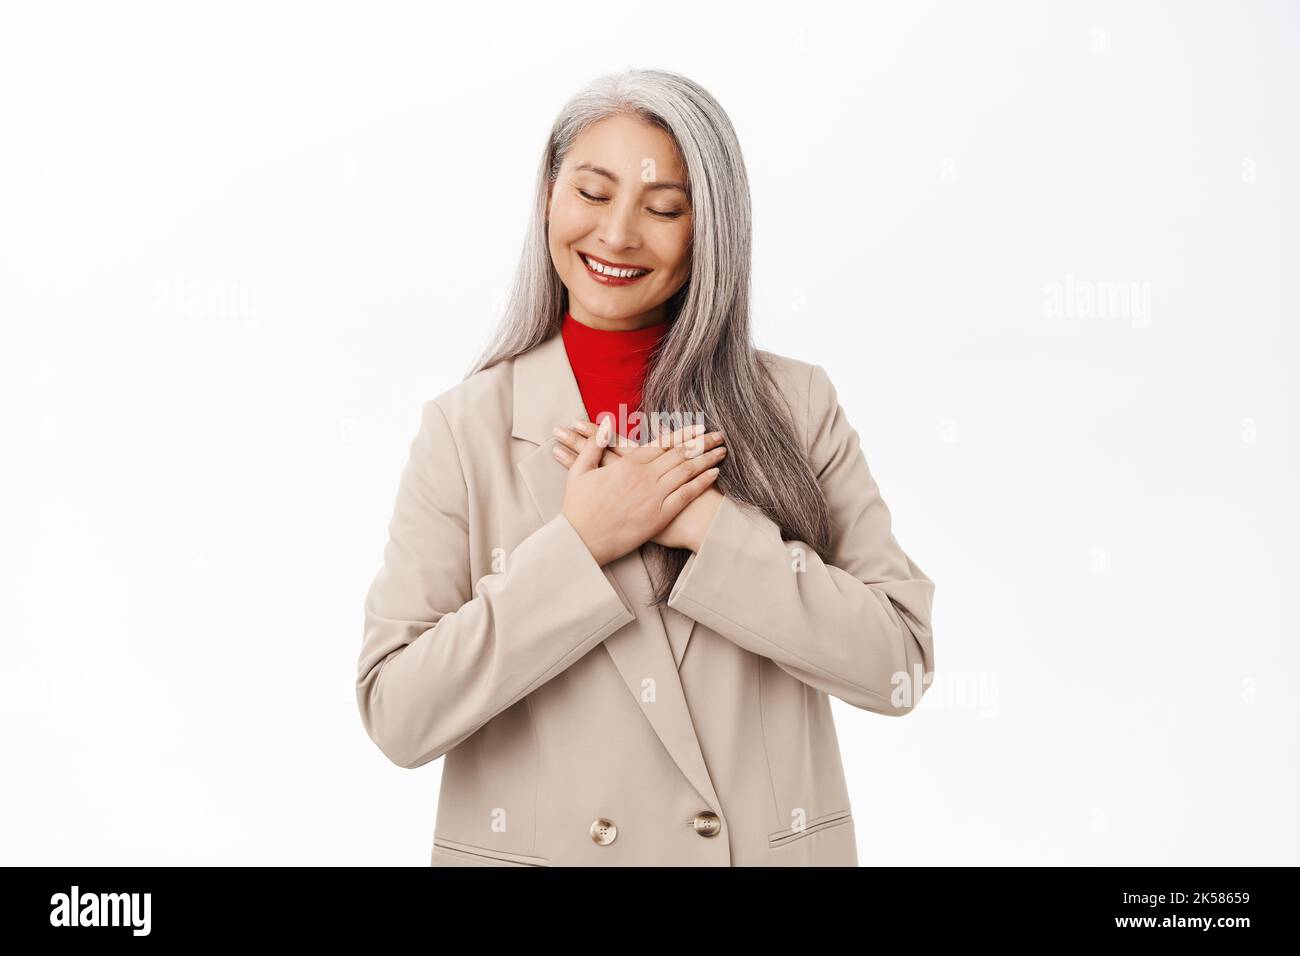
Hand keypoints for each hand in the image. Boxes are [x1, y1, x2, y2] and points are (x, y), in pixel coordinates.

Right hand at [552, 418, 726, 552]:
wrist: (581, 541)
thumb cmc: (578, 507)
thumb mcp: (579, 471)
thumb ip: (594, 445)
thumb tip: (604, 423)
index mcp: (628, 465)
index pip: (662, 444)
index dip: (683, 434)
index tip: (699, 426)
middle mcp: (645, 477)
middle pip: (680, 454)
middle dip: (702, 443)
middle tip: (719, 435)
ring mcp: (654, 496)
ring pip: (687, 472)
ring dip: (706, 459)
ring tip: (722, 451)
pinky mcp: (659, 516)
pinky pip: (685, 496)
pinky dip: (701, 483)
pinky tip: (714, 475)